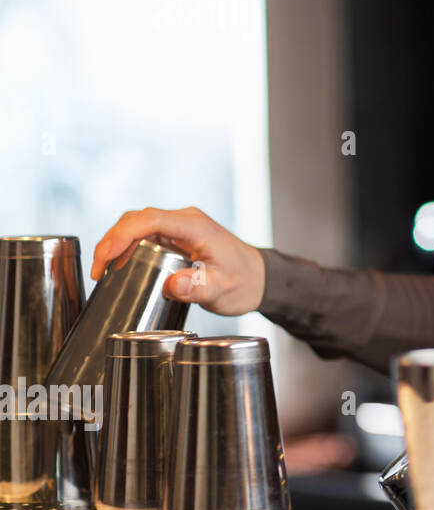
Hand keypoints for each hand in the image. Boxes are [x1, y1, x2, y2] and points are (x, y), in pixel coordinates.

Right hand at [90, 206, 265, 316]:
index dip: (122, 235)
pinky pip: (143, 235)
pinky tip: (118, 267)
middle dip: (111, 241)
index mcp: (195, 226)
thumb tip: (174, 285)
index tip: (104, 258)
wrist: (258, 279)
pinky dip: (125, 247)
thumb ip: (200, 287)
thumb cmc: (244, 282)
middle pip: (137, 219)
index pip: (149, 220)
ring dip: (115, 243)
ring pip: (136, 225)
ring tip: (102, 271)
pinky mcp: (175, 237)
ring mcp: (179, 228)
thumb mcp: (223, 290)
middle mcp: (185, 221)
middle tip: (98, 270)